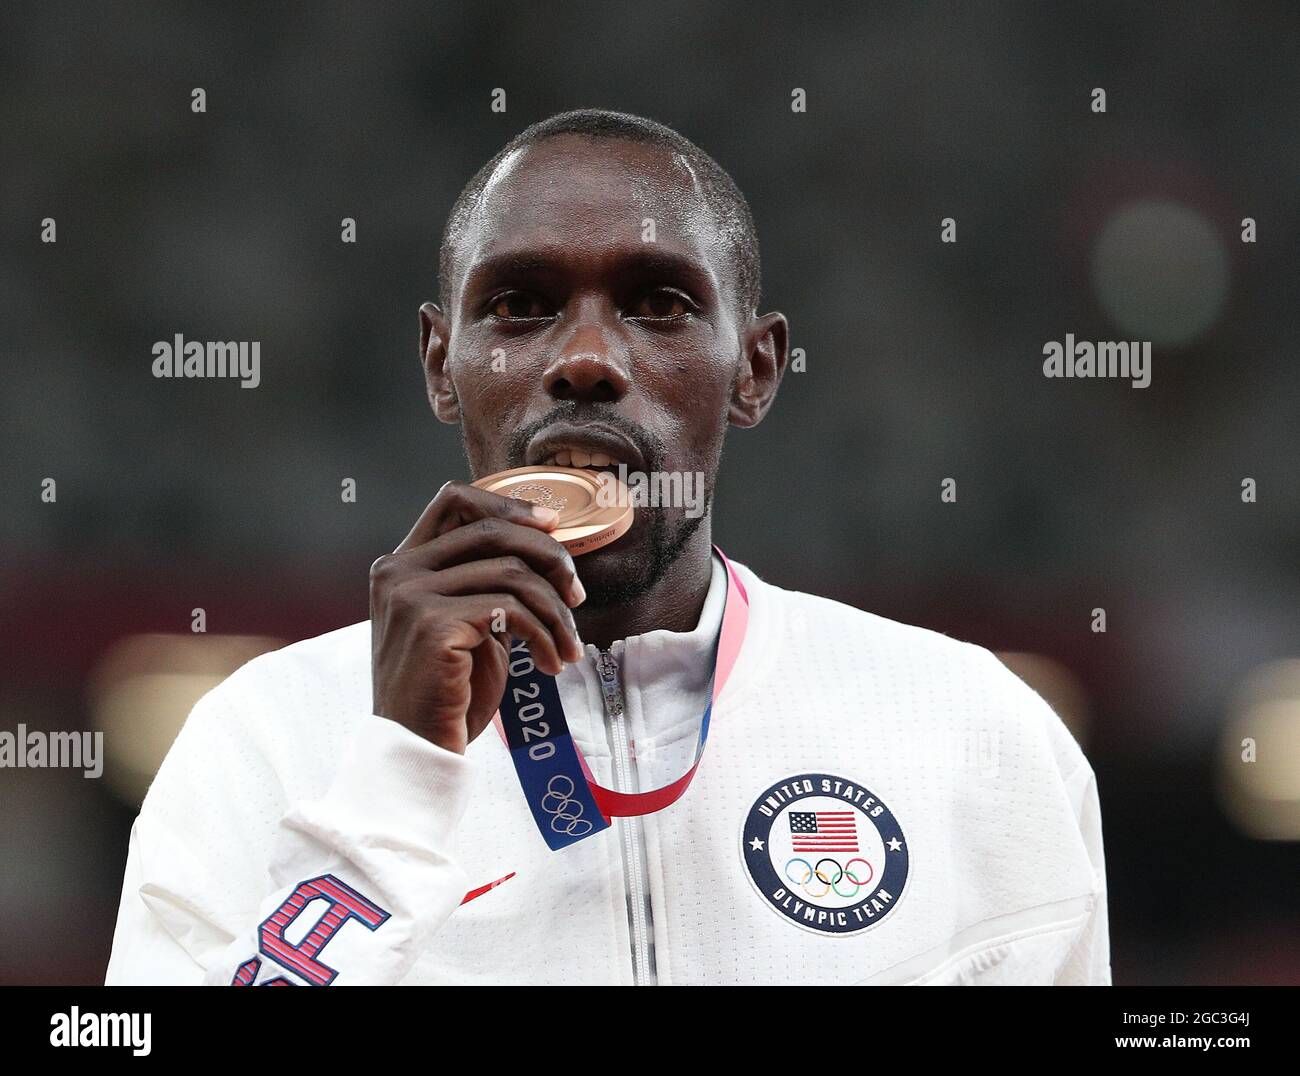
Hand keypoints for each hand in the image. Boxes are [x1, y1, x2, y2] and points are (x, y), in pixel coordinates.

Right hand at [369, 480, 585, 753]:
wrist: (415, 751)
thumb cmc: (448, 692)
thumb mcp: (467, 624)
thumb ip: (486, 583)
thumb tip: (547, 549)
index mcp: (400, 563)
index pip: (454, 500)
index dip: (510, 504)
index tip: (553, 526)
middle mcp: (397, 571)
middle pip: (492, 530)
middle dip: (549, 557)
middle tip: (577, 595)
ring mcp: (410, 596)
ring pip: (511, 573)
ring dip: (555, 612)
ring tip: (568, 648)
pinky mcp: (432, 625)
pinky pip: (511, 610)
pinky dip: (544, 635)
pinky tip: (550, 663)